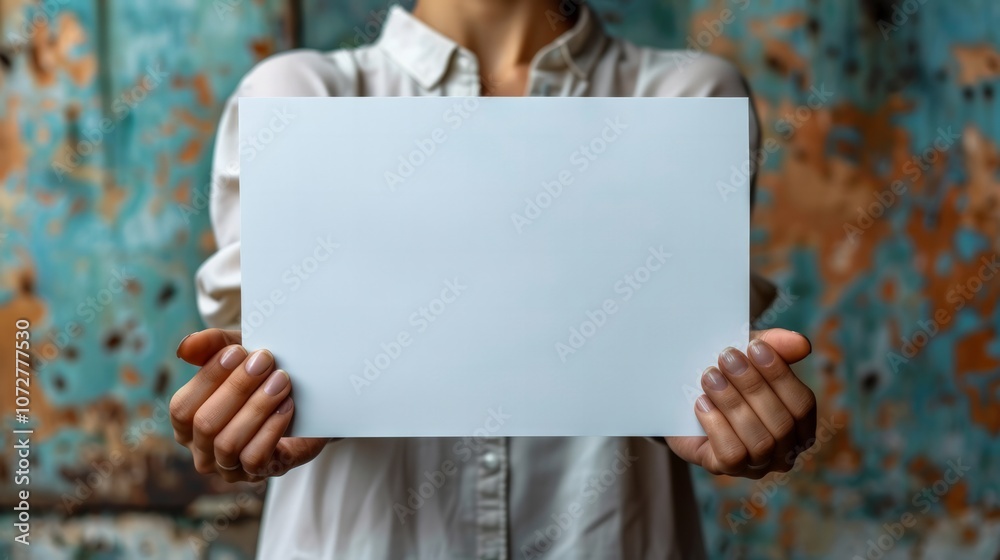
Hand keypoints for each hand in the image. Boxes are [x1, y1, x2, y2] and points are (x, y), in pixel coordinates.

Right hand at [171, 328, 328, 481]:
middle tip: (265, 361)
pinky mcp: (259, 473)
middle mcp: (202, 450)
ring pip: (229, 444)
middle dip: (237, 389)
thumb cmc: (262, 376)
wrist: (309, 403)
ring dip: (257, 407)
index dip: (208, 378)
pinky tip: (287, 406)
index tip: (238, 351)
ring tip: (281, 381)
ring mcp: (229, 466)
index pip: (182, 407)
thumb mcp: (240, 353)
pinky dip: (272, 429)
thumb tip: (185, 348)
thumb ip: (212, 345)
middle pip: (206, 425)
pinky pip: (256, 458)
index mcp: (187, 423)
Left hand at [666, 329, 814, 478]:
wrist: (684, 398)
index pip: (802, 404)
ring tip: (710, 377)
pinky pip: (732, 455)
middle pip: (781, 424)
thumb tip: (802, 344)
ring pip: (759, 442)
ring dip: (732, 404)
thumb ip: (775, 346)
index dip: (780, 375)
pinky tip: (702, 403)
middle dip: (752, 386)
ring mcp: (758, 464)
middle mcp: (785, 450)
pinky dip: (716, 426)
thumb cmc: (728, 375)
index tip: (754, 347)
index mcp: (800, 423)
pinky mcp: (726, 469)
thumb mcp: (749, 355)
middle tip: (726, 358)